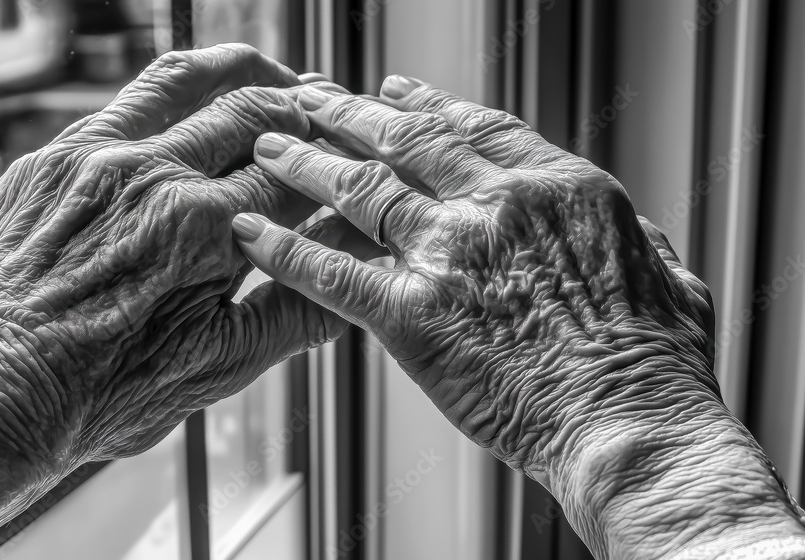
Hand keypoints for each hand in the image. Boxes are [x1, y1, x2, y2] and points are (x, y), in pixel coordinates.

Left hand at [0, 44, 357, 558]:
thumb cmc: (93, 396)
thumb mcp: (215, 369)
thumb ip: (295, 312)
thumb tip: (355, 274)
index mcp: (200, 230)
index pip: (296, 176)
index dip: (337, 171)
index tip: (354, 172)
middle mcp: (150, 174)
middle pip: (254, 110)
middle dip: (305, 109)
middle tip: (329, 118)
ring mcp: (94, 156)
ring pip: (186, 79)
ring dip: (242, 70)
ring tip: (276, 78)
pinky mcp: (52, 157)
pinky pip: (123, 101)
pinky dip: (173, 95)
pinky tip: (189, 111)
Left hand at [231, 78, 804, 558]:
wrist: (627, 422)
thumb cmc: (656, 363)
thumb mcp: (668, 276)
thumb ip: (637, 241)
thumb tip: (635, 231)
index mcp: (554, 186)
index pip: (474, 127)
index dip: (426, 103)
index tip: (394, 91)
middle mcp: (493, 204)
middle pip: (405, 141)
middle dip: (350, 114)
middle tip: (310, 96)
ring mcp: (448, 254)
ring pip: (360, 190)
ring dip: (305, 162)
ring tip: (268, 143)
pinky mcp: (410, 315)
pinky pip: (329, 273)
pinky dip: (281, 250)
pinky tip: (248, 232)